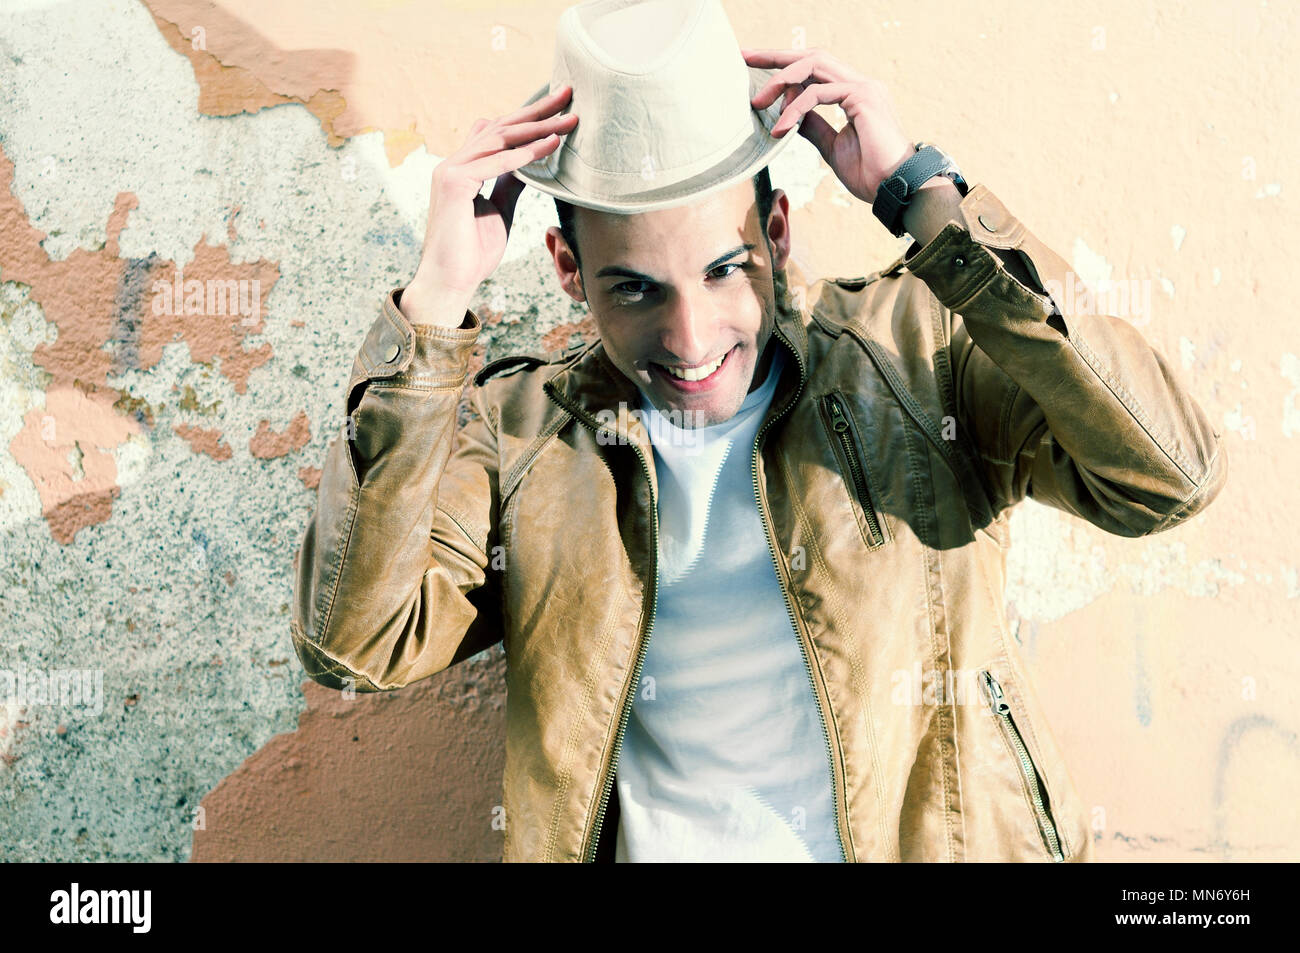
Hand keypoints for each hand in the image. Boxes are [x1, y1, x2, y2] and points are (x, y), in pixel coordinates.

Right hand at [404, 85, 579, 322]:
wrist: (451, 281)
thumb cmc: (473, 252)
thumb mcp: (501, 209)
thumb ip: (511, 182)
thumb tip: (532, 161)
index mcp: (463, 167)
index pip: (498, 131)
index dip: (528, 117)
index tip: (559, 106)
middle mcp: (454, 163)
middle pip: (501, 127)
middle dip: (537, 110)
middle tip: (568, 94)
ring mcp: (450, 170)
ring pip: (500, 139)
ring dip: (538, 128)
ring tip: (568, 120)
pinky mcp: (453, 183)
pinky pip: (496, 162)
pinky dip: (525, 154)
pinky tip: (551, 144)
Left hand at [743, 47, 914, 204]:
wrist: (895, 189)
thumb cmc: (870, 174)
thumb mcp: (832, 147)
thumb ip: (814, 127)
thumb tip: (790, 117)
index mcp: (854, 93)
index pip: (813, 69)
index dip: (783, 65)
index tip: (753, 66)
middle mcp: (859, 84)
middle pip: (811, 56)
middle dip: (776, 56)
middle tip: (744, 58)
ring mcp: (863, 87)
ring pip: (813, 65)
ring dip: (781, 80)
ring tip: (758, 102)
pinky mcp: (863, 97)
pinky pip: (818, 94)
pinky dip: (795, 108)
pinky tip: (780, 127)